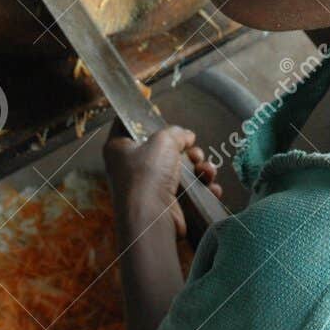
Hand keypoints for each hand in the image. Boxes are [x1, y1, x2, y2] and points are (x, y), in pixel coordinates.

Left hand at [103, 121, 221, 237]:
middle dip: (186, 149)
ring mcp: (149, 187)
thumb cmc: (148, 174)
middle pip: (163, 148)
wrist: (152, 218)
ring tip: (205, 171)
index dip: (144, 115)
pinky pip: (189, 189)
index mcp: (119, 147)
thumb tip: (186, 136)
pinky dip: (202, 187)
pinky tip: (211, 187)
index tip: (159, 110)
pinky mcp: (166, 203)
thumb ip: (176, 132)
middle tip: (193, 153)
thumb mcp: (163, 140)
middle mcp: (131, 167)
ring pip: (181, 168)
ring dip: (200, 168)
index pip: (127, 123)